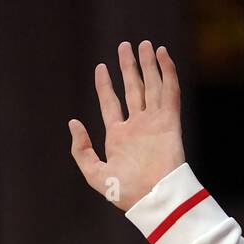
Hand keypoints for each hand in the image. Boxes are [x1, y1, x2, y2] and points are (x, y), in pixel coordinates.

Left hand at [68, 40, 185, 210]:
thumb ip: (82, 150)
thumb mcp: (94, 173)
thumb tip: (73, 123)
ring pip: (151, 85)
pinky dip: (166, 72)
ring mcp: (154, 122)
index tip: (101, 67)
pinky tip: (162, 55)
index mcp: (118, 137)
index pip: (110, 103)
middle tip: (125, 46)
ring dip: (148, 64)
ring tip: (144, 45)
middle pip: (132, 89)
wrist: (153, 198)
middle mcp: (137, 126)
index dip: (105, 85)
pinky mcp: (170, 121)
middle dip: (128, 67)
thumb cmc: (125, 192)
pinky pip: (169, 91)